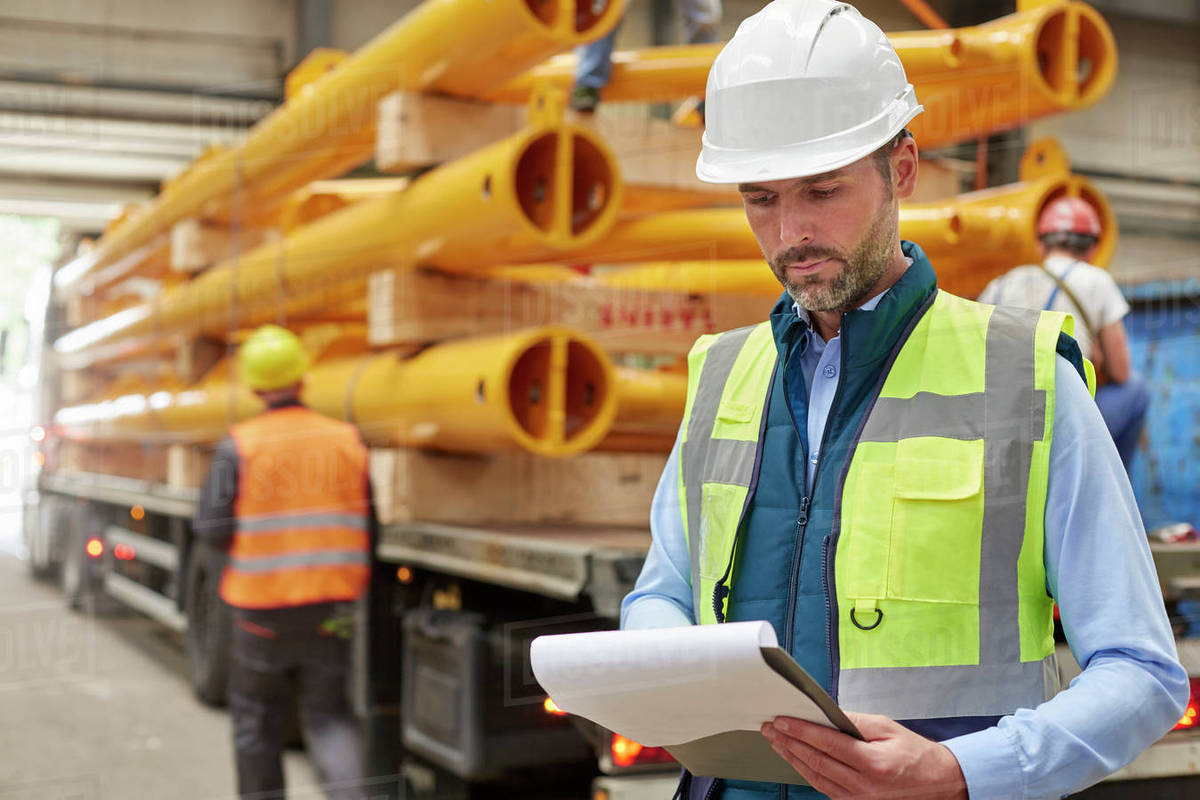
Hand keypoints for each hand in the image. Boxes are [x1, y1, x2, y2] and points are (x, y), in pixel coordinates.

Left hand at [761, 712, 967, 798]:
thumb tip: (825, 713)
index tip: (781, 721)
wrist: (940, 784)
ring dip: (793, 758)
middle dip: (789, 743)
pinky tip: (796, 760)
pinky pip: (825, 789)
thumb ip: (854, 721)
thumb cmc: (916, 754)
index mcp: (873, 763)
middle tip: (770, 729)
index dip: (800, 731)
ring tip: (776, 742)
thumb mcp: (887, 728)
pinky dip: (808, 773)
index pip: (827, 744)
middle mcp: (864, 786)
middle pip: (816, 762)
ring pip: (816, 777)